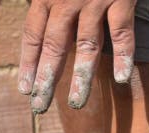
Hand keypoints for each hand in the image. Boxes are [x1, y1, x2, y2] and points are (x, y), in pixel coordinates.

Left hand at [18, 0, 135, 112]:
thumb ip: (49, 5)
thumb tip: (41, 30)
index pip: (33, 34)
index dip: (28, 63)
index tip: (25, 90)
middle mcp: (68, 0)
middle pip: (53, 46)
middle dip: (46, 79)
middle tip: (39, 106)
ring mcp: (95, 0)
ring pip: (86, 44)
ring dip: (81, 77)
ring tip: (76, 103)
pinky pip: (121, 32)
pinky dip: (122, 55)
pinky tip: (121, 78)